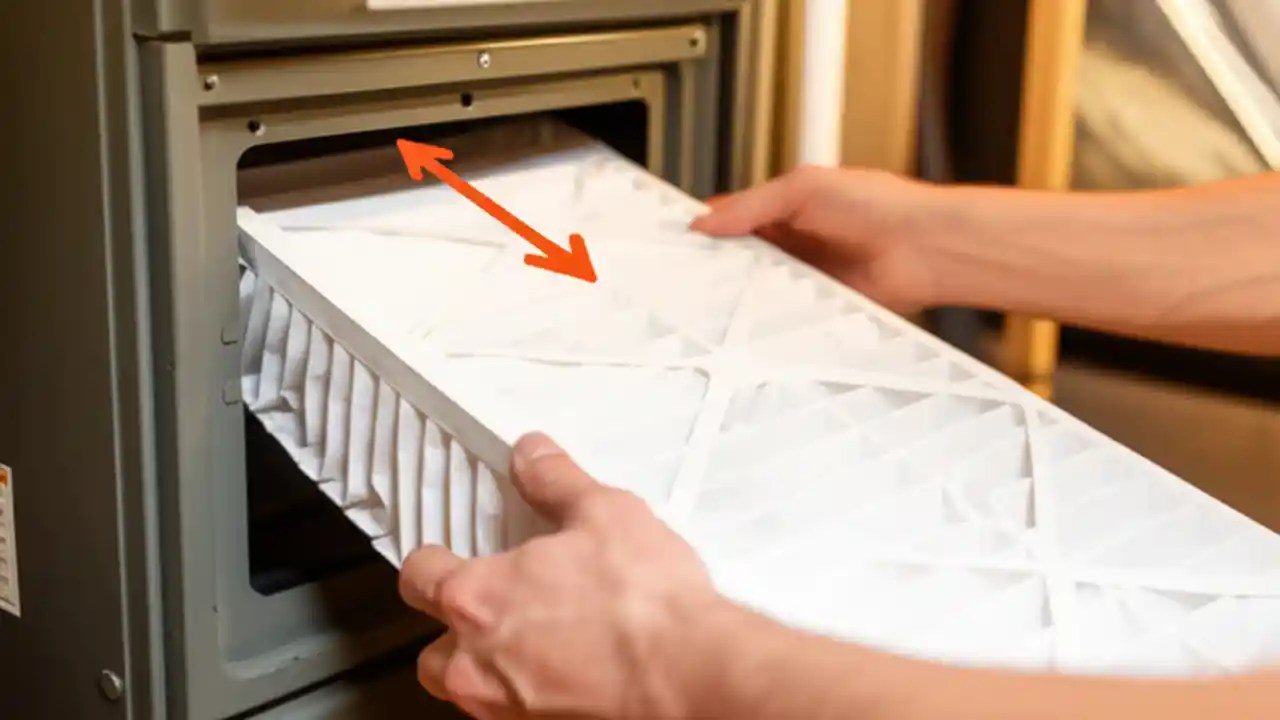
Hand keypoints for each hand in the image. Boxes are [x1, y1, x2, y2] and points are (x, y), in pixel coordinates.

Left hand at [398, 433, 719, 719]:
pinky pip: (509, 715)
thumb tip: (532, 454)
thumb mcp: (605, 514)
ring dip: (481, 670)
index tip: (446, 557)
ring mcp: (505, 709)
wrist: (689, 677)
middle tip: (488, 607)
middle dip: (450, 631)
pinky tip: (562, 673)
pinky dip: (524, 696)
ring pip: (464, 692)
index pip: (417, 576)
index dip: (431, 562)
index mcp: (476, 597)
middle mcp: (476, 662)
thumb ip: (556, 482)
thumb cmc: (644, 604)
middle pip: (429, 653)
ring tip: (523, 646)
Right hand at [691, 165, 943, 311]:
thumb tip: (706, 219)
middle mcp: (794, 240)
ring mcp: (805, 274)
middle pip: (740, 255)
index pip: (733, 216)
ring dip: (743, 290)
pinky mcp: (818, 304)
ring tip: (720, 295)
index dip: (707, 226)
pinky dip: (769, 313)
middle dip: (718, 263)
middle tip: (692, 273)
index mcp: (786, 204)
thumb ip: (752, 205)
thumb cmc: (882, 205)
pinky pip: (783, 312)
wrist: (925, 248)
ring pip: (758, 286)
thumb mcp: (804, 188)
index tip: (679, 239)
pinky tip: (756, 314)